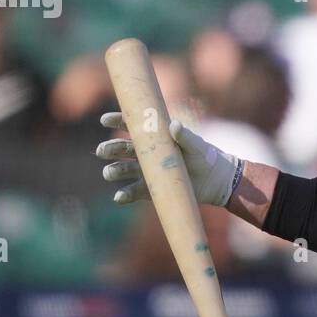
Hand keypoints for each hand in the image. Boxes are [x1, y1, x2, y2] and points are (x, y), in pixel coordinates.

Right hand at [94, 112, 240, 206]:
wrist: (215, 181)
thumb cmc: (205, 157)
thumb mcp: (197, 146)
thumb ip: (185, 136)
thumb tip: (174, 125)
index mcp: (156, 137)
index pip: (133, 126)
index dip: (118, 121)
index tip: (105, 119)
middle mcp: (148, 154)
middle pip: (123, 149)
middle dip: (110, 149)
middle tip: (102, 151)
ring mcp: (148, 172)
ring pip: (125, 170)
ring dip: (115, 171)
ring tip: (108, 173)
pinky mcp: (152, 189)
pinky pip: (134, 192)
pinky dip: (125, 195)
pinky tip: (118, 197)